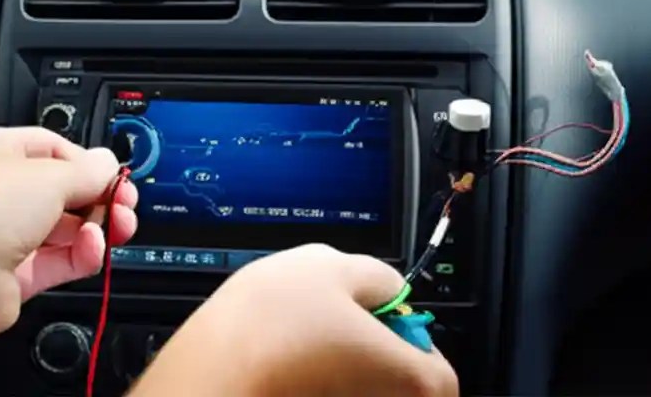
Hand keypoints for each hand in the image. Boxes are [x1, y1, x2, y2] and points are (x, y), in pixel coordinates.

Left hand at [0, 127, 137, 337]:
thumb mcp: (50, 176)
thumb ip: (88, 171)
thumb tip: (108, 164)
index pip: (49, 148)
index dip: (85, 161)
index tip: (112, 174)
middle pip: (60, 190)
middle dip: (98, 197)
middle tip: (124, 203)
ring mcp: (1, 235)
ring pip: (64, 228)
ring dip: (95, 226)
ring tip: (116, 227)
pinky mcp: (13, 274)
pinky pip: (59, 260)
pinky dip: (82, 254)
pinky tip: (93, 248)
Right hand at [133, 244, 457, 396]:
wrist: (209, 374)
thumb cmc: (270, 329)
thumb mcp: (328, 266)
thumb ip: (375, 275)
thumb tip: (386, 286)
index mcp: (409, 379)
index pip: (441, 373)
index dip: (412, 338)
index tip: (381, 316)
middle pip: (398, 383)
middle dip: (371, 350)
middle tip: (336, 320)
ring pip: (357, 386)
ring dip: (339, 364)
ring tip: (299, 337)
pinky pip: (326, 394)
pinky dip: (312, 380)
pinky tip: (281, 361)